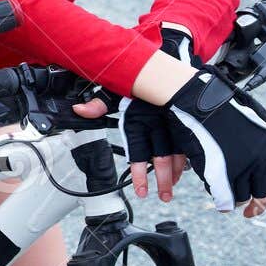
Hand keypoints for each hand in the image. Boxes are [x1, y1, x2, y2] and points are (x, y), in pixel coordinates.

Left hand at [72, 89, 186, 200]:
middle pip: (162, 159)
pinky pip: (187, 146)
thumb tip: (79, 110)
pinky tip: (181, 172)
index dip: (140, 173)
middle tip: (161, 197)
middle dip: (162, 181)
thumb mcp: (114, 90)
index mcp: (139, 121)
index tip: (140, 191)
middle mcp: (158, 125)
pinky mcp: (183, 123)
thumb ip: (98, 104)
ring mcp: (173, 125)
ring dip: (174, 174)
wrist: (162, 68)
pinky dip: (185, 160)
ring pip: (177, 155)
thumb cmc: (137, 80)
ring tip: (170, 189)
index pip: (139, 153)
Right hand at [166, 71, 265, 218]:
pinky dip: (223, 201)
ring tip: (231, 198)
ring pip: (244, 198)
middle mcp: (262, 161)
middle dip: (258, 206)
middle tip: (250, 212)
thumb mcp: (259, 120)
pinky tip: (220, 199)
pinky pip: (225, 198)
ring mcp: (241, 168)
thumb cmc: (227, 109)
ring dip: (238, 202)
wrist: (200, 103)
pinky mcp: (220, 173)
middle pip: (264, 195)